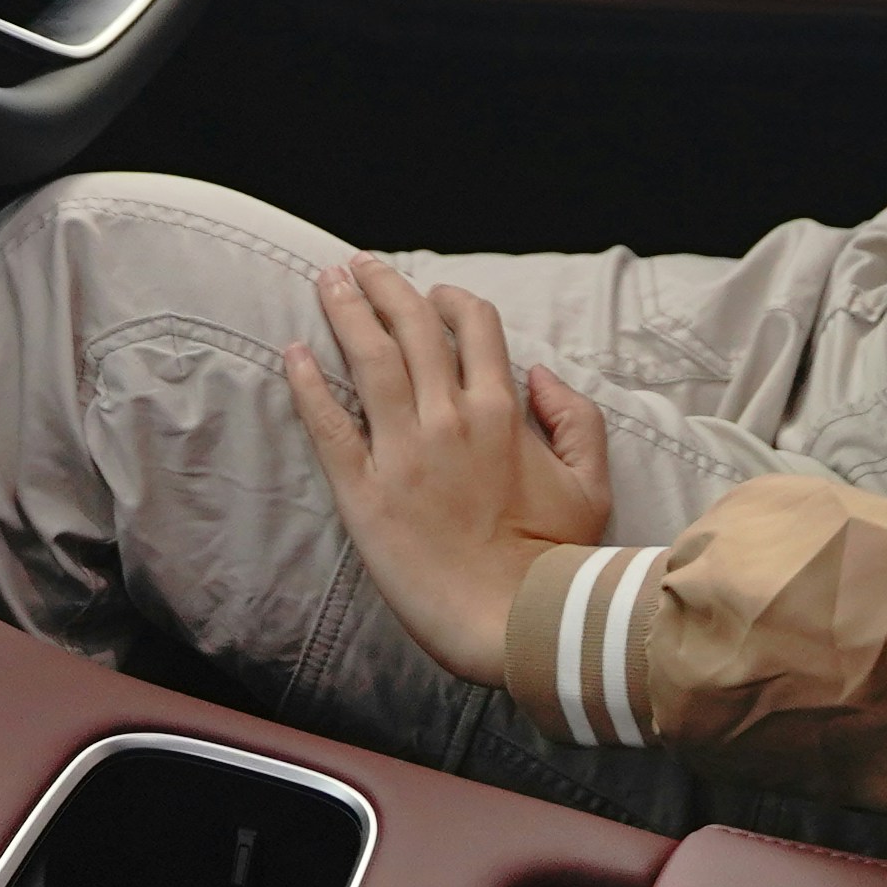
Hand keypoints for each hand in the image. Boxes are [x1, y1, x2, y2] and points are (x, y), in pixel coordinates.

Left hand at [280, 259, 612, 691]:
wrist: (511, 621)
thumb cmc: (556, 560)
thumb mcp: (592, 483)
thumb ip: (574, 419)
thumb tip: (541, 374)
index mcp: (502, 411)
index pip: (473, 326)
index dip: (452, 300)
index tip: (432, 293)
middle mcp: (449, 418)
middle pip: (412, 327)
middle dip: (385, 286)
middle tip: (359, 265)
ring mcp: (403, 452)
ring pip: (368, 359)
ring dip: (346, 312)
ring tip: (327, 282)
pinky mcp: (364, 491)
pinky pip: (329, 425)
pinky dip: (308, 385)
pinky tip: (294, 354)